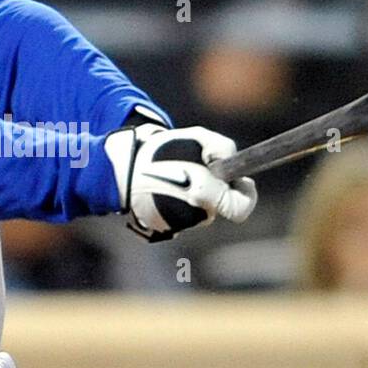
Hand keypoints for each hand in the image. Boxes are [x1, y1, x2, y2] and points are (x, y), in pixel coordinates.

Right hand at [103, 124, 257, 242]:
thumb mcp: (197, 137)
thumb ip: (223, 148)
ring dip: (195, 195)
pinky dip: (178, 203)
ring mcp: (178, 227)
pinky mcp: (163, 231)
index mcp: (201, 193)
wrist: (120, 170)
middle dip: (214, 189)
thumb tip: (233, 165)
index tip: (243, 182)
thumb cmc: (162, 151)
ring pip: (200, 211)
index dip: (246, 195)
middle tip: (199, 170)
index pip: (240, 208)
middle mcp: (192, 216)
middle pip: (218, 207)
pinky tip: (164, 188)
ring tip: (175, 176)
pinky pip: (182, 216)